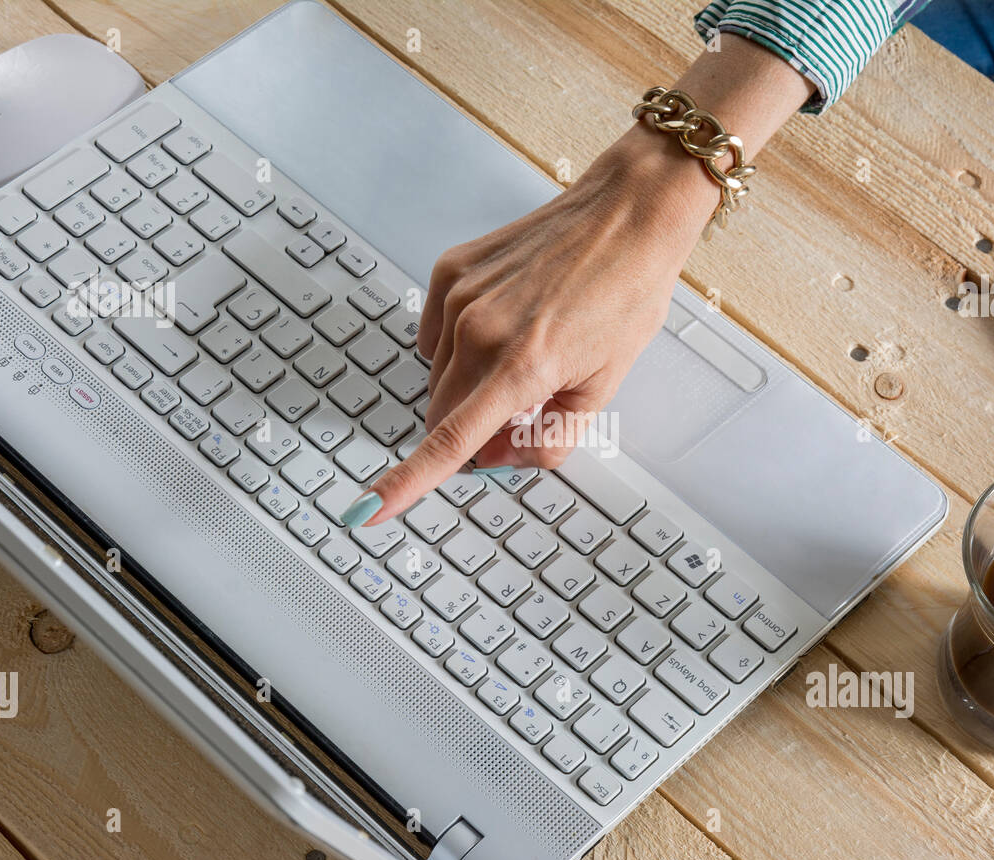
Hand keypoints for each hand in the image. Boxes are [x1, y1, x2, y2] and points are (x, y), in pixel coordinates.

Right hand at [341, 36, 813, 527]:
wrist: (627, 215)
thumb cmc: (625, 294)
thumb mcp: (604, 386)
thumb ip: (548, 440)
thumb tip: (498, 461)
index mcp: (523, 367)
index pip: (450, 441)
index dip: (404, 483)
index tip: (366, 510)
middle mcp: (480, 331)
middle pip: (442, 415)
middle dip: (471, 428)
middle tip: (524, 406)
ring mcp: (459, 296)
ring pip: (438, 377)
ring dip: (468, 386)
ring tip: (524, 351)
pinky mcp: (450, 271)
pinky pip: (433, 336)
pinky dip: (458, 347)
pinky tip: (501, 327)